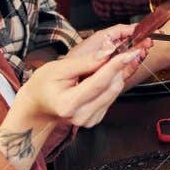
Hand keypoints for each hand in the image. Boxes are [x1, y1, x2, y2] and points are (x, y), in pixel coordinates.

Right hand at [0, 37, 148, 169]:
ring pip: (115, 91)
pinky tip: (110, 71)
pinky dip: (114, 82)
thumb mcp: (58, 68)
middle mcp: (81, 116)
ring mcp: (89, 120)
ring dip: (119, 73)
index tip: (132, 51)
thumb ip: (85, 61)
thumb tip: (108, 52)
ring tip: (118, 57)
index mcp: (69, 104)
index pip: (99, 82)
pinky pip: (111, 97)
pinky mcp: (96, 119)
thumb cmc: (43, 84)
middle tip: (127, 48)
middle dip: (121, 66)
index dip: (117, 65)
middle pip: (111, 87)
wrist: (38, 106)